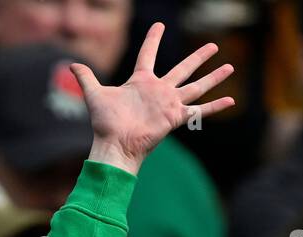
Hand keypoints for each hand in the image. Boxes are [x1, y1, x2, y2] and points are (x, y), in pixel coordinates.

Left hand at [69, 22, 233, 174]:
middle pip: (182, 69)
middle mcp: (158, 91)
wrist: (114, 145)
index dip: (153, 39)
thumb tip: (71, 64)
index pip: (148, 55)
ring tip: (231, 66)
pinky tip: (231, 101)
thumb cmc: (104, 123)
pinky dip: (215, 107)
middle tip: (213, 45)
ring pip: (196, 86)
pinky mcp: (175, 117)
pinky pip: (199, 110)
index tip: (160, 25)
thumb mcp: (95, 95)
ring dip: (214, 77)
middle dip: (198, 57)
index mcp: (141, 82)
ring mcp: (168, 104)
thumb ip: (86, 78)